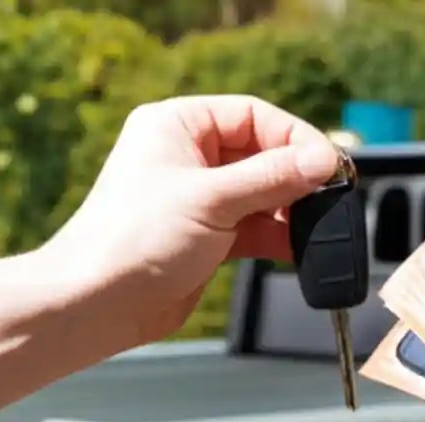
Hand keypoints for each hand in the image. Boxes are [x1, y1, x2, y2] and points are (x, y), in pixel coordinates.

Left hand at [43, 94, 340, 346]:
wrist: (96, 304)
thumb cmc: (131, 241)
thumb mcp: (212, 200)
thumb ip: (271, 178)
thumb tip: (321, 160)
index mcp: (177, 126)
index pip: (252, 116)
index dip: (294, 137)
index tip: (327, 162)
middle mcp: (187, 156)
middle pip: (261, 154)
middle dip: (295, 177)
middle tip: (328, 195)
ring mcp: (198, 198)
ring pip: (261, 193)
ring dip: (290, 210)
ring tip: (316, 225)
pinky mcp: (206, 236)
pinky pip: (255, 226)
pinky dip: (278, 236)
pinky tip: (300, 247)